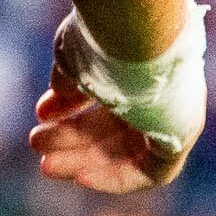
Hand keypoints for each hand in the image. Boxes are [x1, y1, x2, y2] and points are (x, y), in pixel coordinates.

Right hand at [27, 42, 194, 193]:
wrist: (140, 37)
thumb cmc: (105, 43)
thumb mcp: (76, 60)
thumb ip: (66, 82)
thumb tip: (54, 99)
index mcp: (134, 66)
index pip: (101, 94)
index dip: (68, 105)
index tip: (41, 114)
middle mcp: (156, 91)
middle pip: (110, 126)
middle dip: (70, 138)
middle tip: (37, 144)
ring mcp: (170, 116)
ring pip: (124, 150)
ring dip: (84, 161)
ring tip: (47, 166)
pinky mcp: (178, 140)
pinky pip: (148, 171)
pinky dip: (115, 177)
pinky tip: (81, 178)